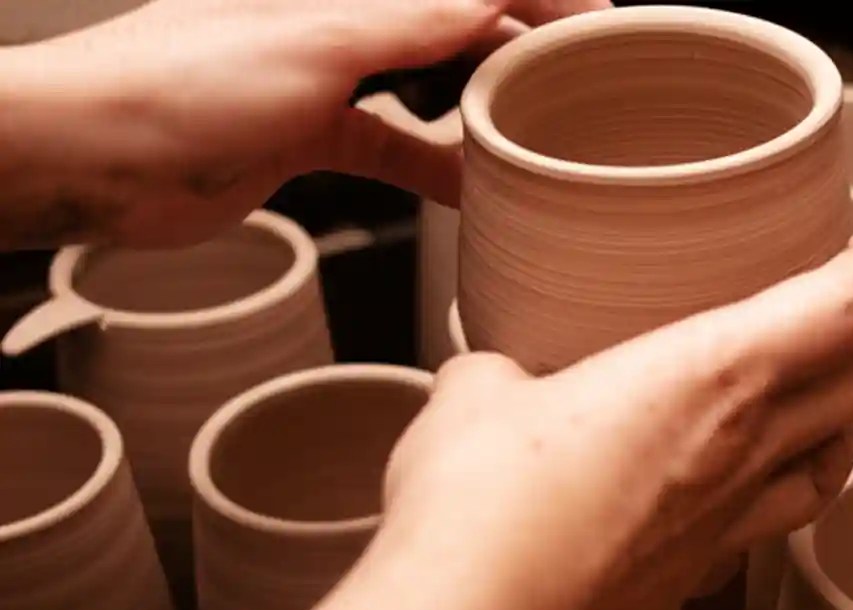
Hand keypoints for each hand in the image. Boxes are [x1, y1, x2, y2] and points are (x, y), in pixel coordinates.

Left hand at [0, 0, 608, 247]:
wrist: (94, 156)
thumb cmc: (182, 84)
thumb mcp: (317, 45)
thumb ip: (412, 23)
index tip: (598, 17)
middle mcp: (342, 21)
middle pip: (452, 23)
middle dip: (518, 43)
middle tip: (581, 76)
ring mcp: (327, 79)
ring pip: (429, 83)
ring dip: (482, 105)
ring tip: (539, 129)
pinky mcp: (311, 136)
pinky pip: (393, 146)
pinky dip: (435, 165)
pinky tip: (473, 188)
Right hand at [377, 219, 852, 609]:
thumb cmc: (487, 502)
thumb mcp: (476, 396)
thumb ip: (494, 374)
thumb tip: (487, 379)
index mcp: (711, 376)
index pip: (839, 307)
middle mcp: (741, 450)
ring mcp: (726, 526)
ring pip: (828, 467)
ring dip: (846, 424)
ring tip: (832, 405)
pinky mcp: (691, 582)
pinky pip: (759, 533)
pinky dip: (771, 502)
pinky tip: (740, 500)